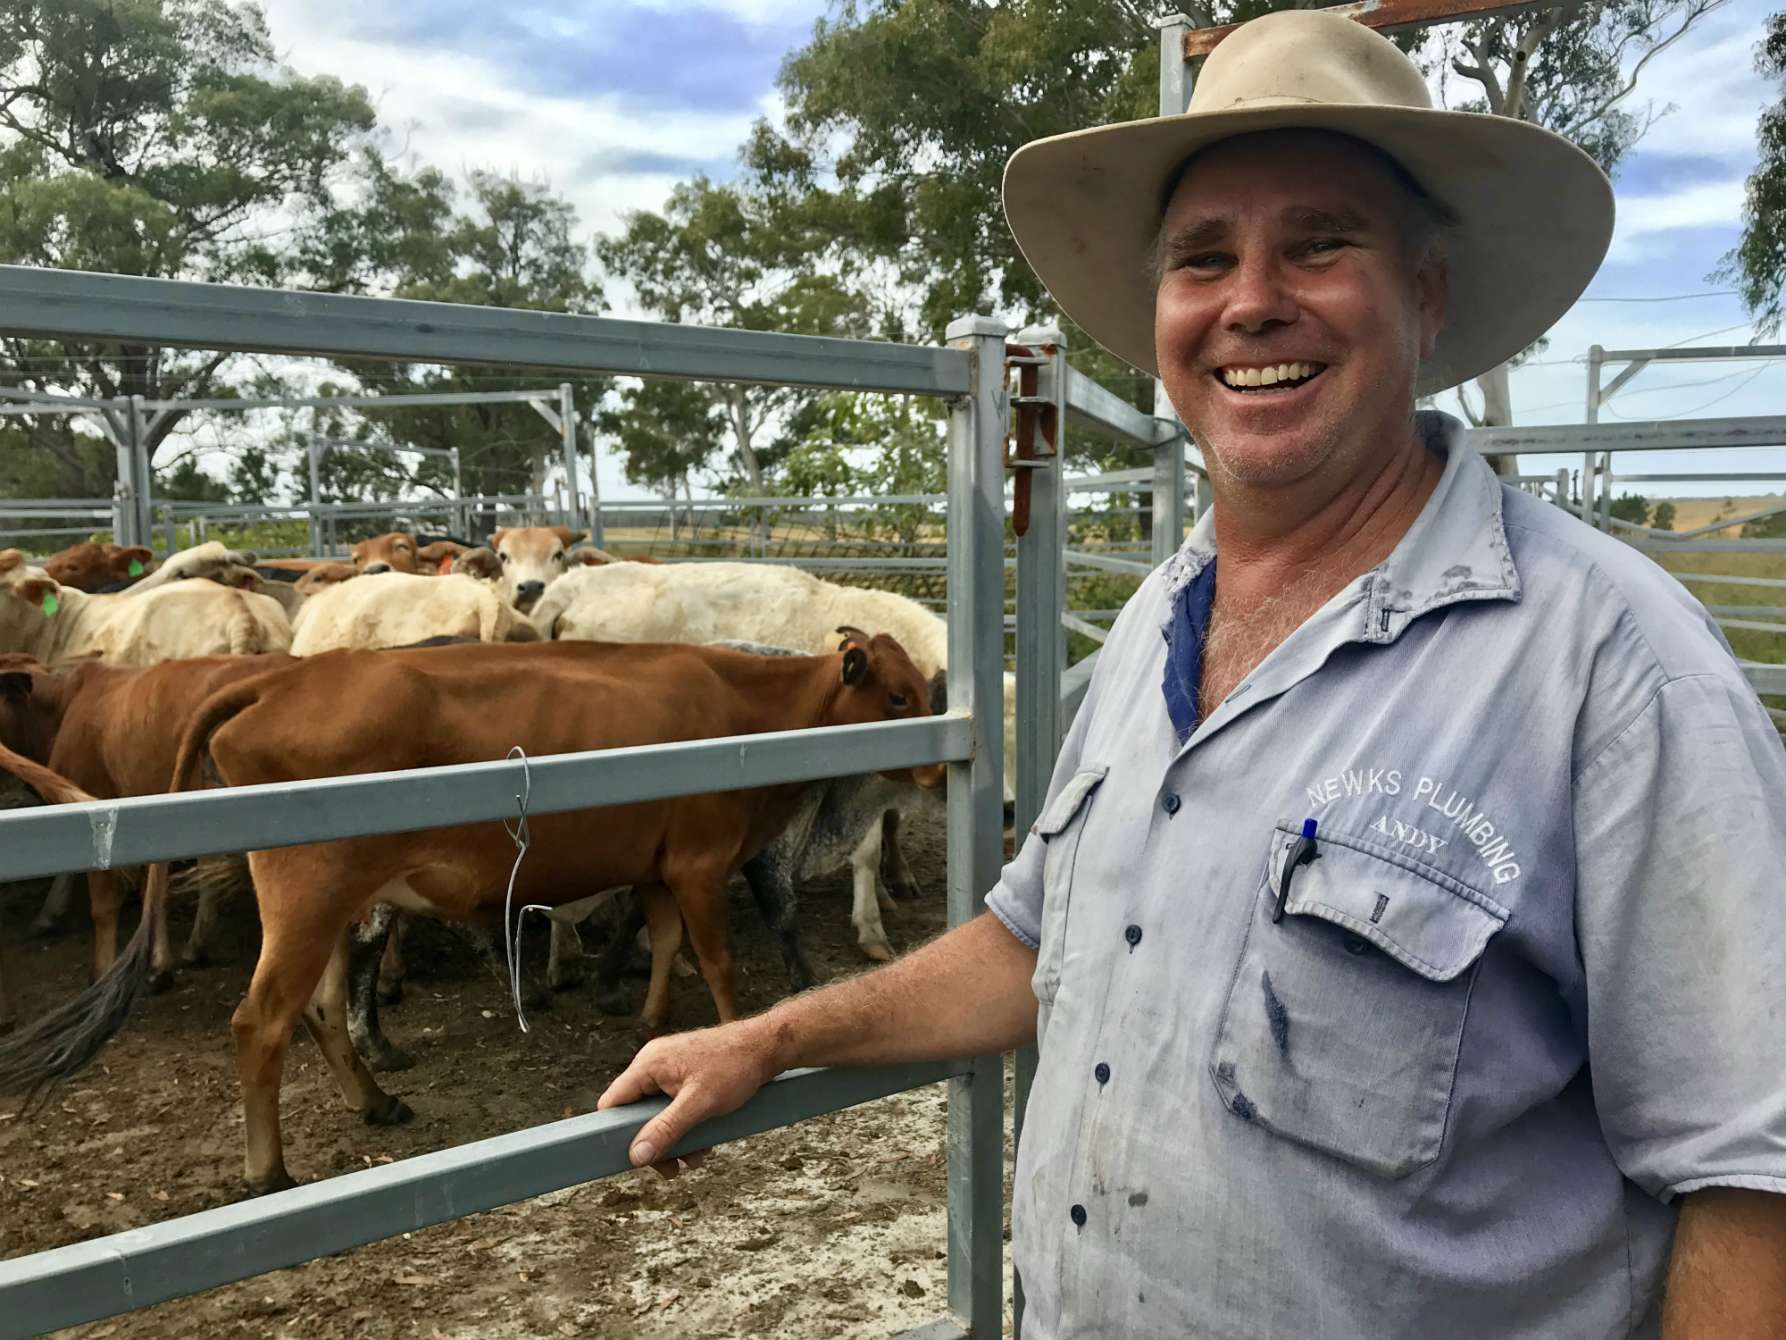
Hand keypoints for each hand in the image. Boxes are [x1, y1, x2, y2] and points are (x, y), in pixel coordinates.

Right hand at [596, 1016, 783, 1178]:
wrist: (766, 1048)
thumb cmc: (735, 1066)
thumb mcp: (699, 1104)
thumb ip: (666, 1130)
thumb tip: (636, 1156)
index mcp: (649, 1064)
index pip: (613, 1101)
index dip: (615, 1132)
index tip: (630, 1159)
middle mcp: (654, 1064)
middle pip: (636, 1112)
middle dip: (654, 1143)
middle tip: (671, 1168)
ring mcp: (670, 1069)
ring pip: (657, 1113)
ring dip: (673, 1139)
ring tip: (695, 1158)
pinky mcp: (685, 1076)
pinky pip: (674, 1107)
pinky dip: (685, 1126)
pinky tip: (703, 1142)